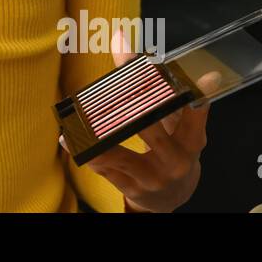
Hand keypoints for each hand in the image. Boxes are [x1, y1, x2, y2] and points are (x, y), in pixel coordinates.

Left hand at [60, 25, 218, 212]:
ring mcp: (151, 177)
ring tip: (79, 116)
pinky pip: (103, 168)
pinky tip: (69, 138)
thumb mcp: (180, 125)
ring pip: (119, 152)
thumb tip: (188, 65)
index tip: (189, 74)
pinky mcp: (131, 188)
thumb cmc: (174, 150)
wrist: (171, 196)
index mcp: (191, 141)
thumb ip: (170, 93)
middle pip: (149, 128)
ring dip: (96, 133)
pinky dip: (84, 152)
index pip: (193, 115)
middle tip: (111, 85)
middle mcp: (174, 161)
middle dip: (130, 105)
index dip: (192, 95)